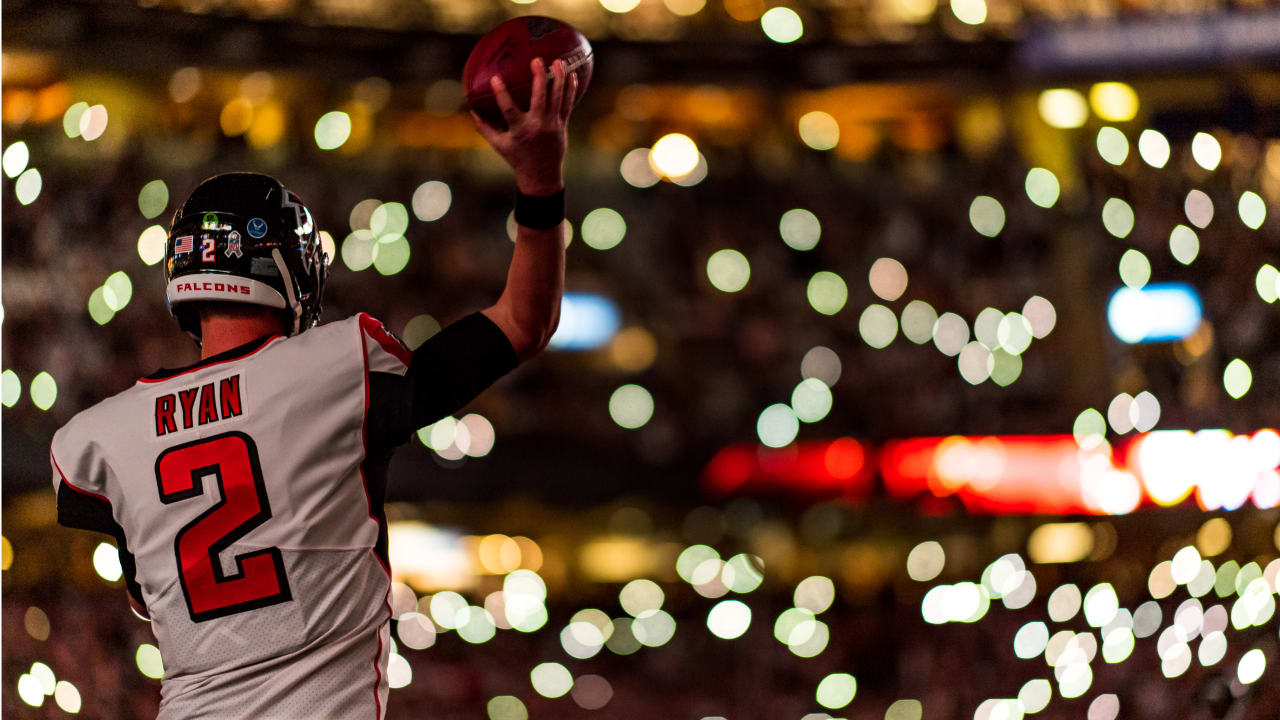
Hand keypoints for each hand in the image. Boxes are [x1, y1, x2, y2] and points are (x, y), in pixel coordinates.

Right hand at [471, 57, 577, 196]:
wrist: (542, 175)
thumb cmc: (517, 158)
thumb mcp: (499, 145)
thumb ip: (485, 128)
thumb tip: (471, 110)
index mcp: (520, 130)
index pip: (509, 110)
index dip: (501, 94)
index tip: (495, 78)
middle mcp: (537, 125)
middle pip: (540, 98)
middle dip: (539, 78)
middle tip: (537, 59)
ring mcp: (552, 125)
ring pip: (558, 98)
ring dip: (559, 78)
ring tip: (558, 61)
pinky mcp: (562, 125)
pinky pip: (568, 104)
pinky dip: (570, 89)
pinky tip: (572, 75)